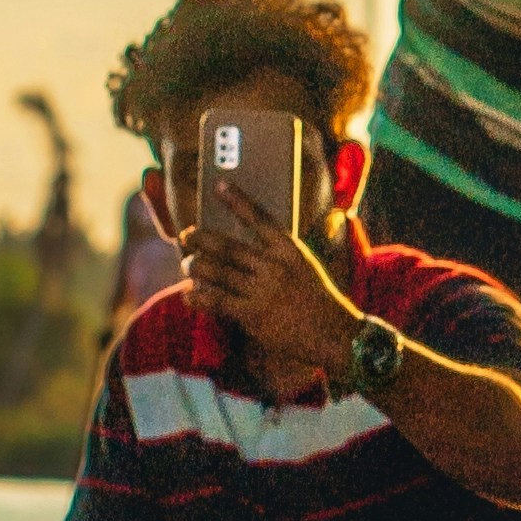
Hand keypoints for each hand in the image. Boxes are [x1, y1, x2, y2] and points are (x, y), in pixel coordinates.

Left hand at [191, 181, 360, 387]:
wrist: (334, 334)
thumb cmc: (316, 299)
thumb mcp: (304, 268)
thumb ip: (276, 256)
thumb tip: (239, 252)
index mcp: (290, 251)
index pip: (260, 219)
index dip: (238, 201)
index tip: (219, 186)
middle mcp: (275, 267)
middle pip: (228, 247)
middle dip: (202, 239)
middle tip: (186, 235)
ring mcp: (263, 291)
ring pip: (218, 273)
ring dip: (197, 267)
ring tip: (188, 264)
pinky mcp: (253, 315)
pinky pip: (217, 300)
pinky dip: (199, 296)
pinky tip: (189, 293)